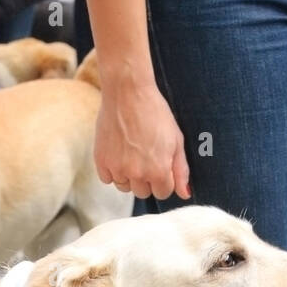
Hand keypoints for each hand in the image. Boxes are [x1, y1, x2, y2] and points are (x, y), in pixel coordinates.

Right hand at [95, 78, 190, 201]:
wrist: (128, 92)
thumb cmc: (155, 113)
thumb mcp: (176, 140)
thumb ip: (180, 170)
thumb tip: (185, 194)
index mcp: (159, 171)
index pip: (162, 192)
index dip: (164, 179)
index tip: (160, 163)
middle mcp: (138, 174)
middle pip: (143, 192)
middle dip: (146, 179)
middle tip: (145, 155)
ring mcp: (118, 169)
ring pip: (125, 187)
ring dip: (129, 175)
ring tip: (131, 151)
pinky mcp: (101, 161)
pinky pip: (108, 179)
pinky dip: (112, 169)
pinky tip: (118, 151)